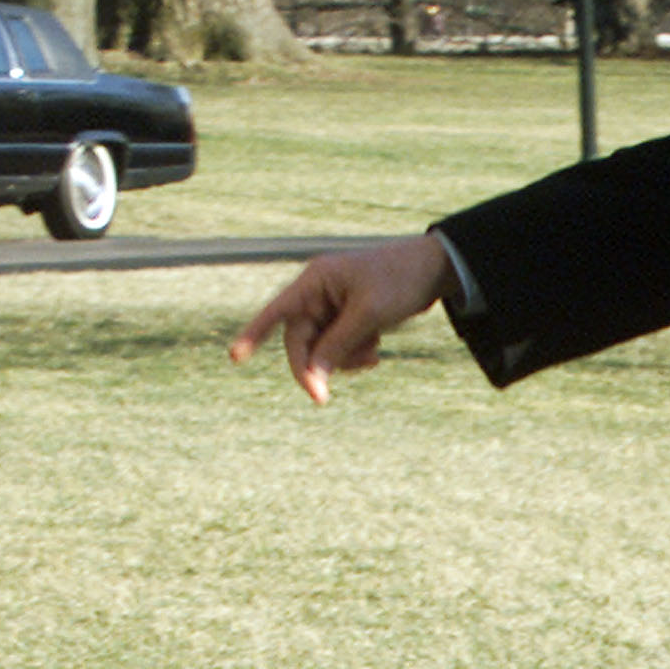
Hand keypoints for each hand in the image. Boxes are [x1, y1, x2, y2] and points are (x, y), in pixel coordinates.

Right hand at [229, 232, 456, 404]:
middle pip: (300, 341)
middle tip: (322, 398)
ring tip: (373, 355)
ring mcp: (333, 308)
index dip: (254, 334)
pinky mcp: (348, 320)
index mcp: (315, 282)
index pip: (277, 312)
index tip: (235, 356)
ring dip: (343, 361)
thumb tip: (312, 376)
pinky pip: (340, 349)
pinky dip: (354, 356)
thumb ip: (338, 345)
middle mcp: (318, 294)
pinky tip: (375, 352)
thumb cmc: (400, 281)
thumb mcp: (368, 315)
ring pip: (322, 350)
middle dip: (317, 365)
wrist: (434, 270)